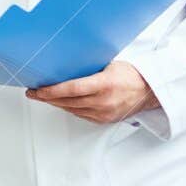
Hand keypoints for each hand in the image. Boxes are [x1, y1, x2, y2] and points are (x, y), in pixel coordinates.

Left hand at [25, 60, 157, 123]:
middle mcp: (103, 101)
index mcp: (104, 84)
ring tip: (43, 97)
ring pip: (71, 109)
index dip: (50, 91)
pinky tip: (61, 102)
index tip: (37, 89)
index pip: (70, 89)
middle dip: (46, 97)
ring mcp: (103, 113)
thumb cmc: (132, 74)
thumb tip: (64, 65)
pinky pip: (80, 114)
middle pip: (67, 101)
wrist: (151, 90)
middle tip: (33, 92)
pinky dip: (69, 108)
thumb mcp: (109, 65)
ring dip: (55, 103)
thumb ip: (88, 68)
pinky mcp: (104, 120)